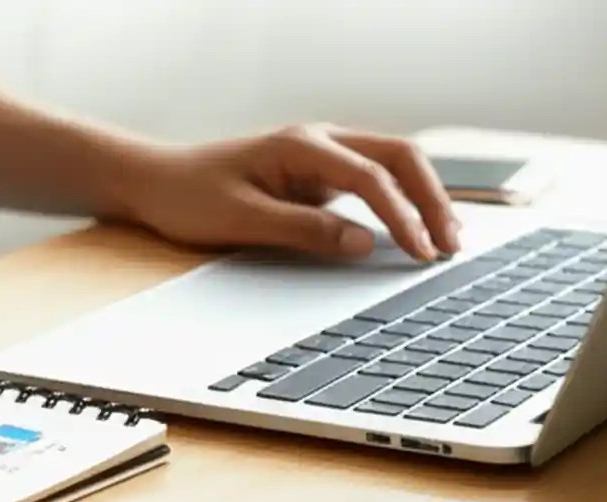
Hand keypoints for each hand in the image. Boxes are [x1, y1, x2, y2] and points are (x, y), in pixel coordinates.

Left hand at [118, 124, 459, 261]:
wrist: (155, 182)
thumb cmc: (189, 197)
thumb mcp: (242, 220)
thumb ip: (304, 230)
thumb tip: (365, 244)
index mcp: (302, 145)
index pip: (371, 178)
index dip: (403, 217)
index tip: (421, 253)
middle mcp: (318, 142)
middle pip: (399, 158)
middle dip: (432, 200)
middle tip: (451, 245)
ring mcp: (321, 158)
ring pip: (391, 166)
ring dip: (422, 198)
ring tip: (446, 241)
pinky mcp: (317, 176)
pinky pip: (372, 183)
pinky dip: (400, 204)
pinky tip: (413, 231)